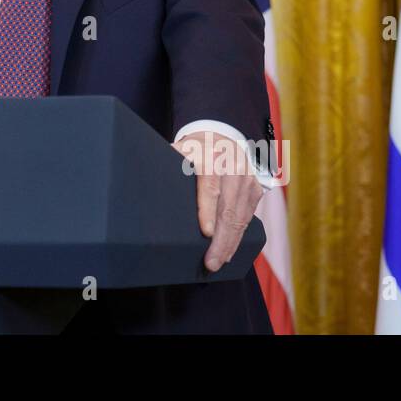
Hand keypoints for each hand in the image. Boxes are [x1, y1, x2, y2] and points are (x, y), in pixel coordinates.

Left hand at [173, 130, 263, 272]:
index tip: (205, 232)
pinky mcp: (255, 190)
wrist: (221, 137)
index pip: (210, 187)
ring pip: (240, 217)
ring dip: (230, 243)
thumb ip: (168, 166)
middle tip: (210, 263)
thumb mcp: (179, 151)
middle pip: (228, 209)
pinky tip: (229, 250)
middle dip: (220, 239)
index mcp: (211, 157)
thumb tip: (144, 186)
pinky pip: (248, 217)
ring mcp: (248, 179)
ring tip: (218, 262)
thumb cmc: (194, 150)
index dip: (208, 210)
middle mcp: (234, 167)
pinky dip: (239, 236)